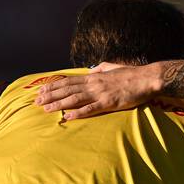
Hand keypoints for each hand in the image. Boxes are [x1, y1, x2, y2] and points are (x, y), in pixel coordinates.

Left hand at [34, 62, 160, 119]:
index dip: (54, 85)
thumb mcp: (112, 67)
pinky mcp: (109, 103)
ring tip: (46, 109)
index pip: (69, 81)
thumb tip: (92, 69)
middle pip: (67, 90)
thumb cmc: (131, 73)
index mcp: (94, 76)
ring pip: (75, 99)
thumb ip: (101, 68)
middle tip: (36, 101)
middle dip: (51, 95)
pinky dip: (78, 113)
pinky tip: (67, 117)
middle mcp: (94, 84)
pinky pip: (90, 109)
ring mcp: (100, 94)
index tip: (41, 89)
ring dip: (59, 104)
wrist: (147, 79)